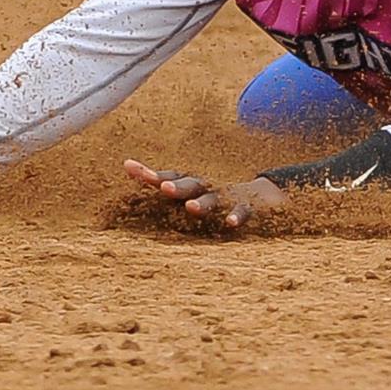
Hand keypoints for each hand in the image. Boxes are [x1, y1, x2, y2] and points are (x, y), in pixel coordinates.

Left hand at [124, 158, 287, 229]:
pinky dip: (237, 216)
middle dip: (176, 186)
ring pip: (214, 199)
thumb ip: (163, 183)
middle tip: (163, 188)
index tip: (129, 168)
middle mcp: (207, 188)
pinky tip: (230, 223)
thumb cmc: (216, 196)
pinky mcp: (249, 208)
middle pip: (190, 184)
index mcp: (192, 185)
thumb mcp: (190, 192)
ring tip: (191, 208)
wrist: (264, 197)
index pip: (169, 177)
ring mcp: (228, 197)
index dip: (151, 174)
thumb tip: (126, 166)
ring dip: (203, 203)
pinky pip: (243, 212)